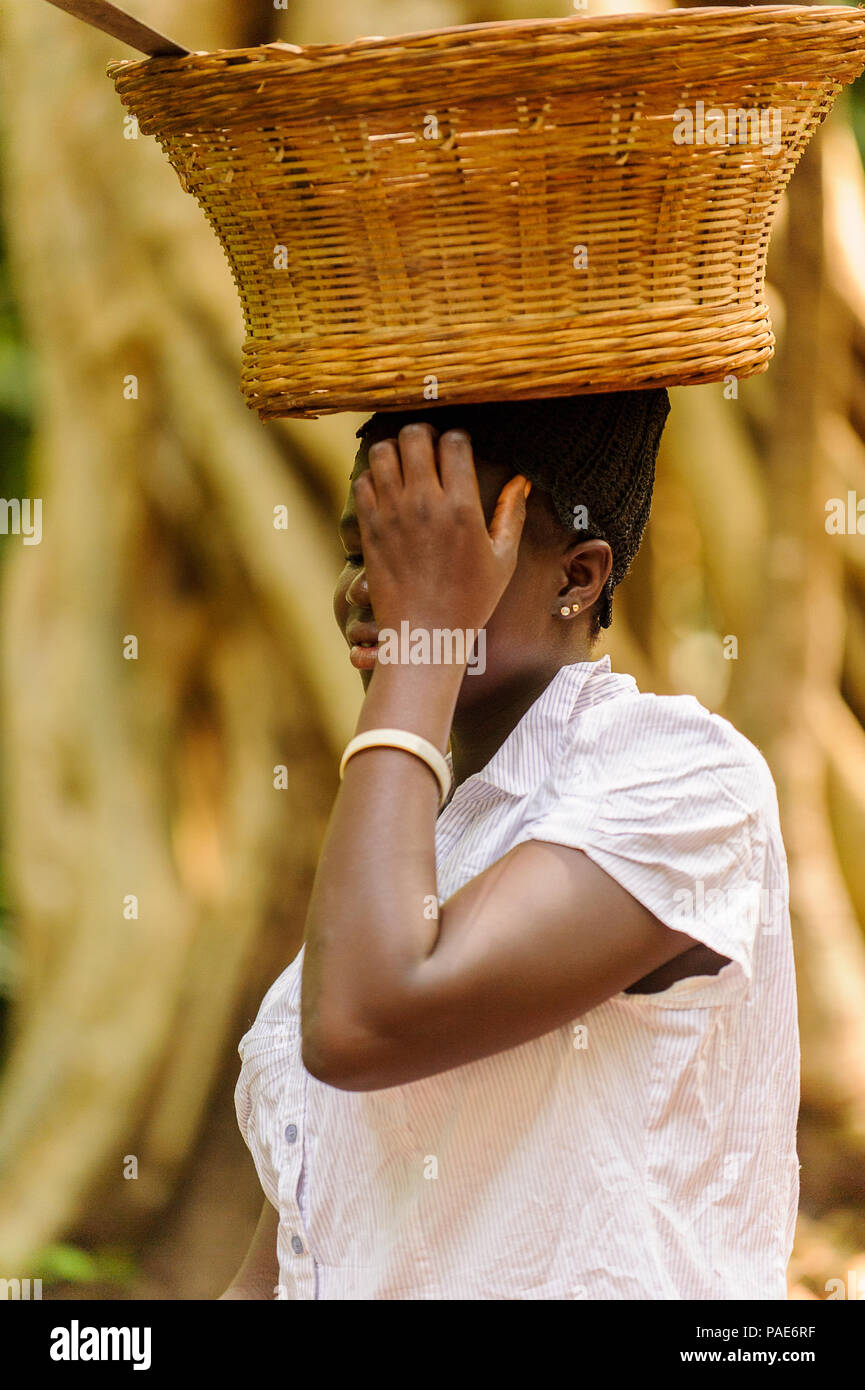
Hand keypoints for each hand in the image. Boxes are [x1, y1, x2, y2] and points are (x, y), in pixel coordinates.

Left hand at [353, 422, 529, 635]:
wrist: (424, 634)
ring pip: (382, 451)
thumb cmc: (470, 601)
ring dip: (394, 450)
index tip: (459, 449)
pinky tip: (387, 490)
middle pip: (414, 435)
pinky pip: (362, 482)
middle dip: (424, 434)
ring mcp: (392, 514)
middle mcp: (424, 504)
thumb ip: (512, 514)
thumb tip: (521, 480)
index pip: (454, 442)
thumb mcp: (503, 559)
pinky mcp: (370, 528)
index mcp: (461, 508)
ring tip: (405, 464)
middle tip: (429, 448)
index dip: (458, 438)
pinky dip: (373, 477)